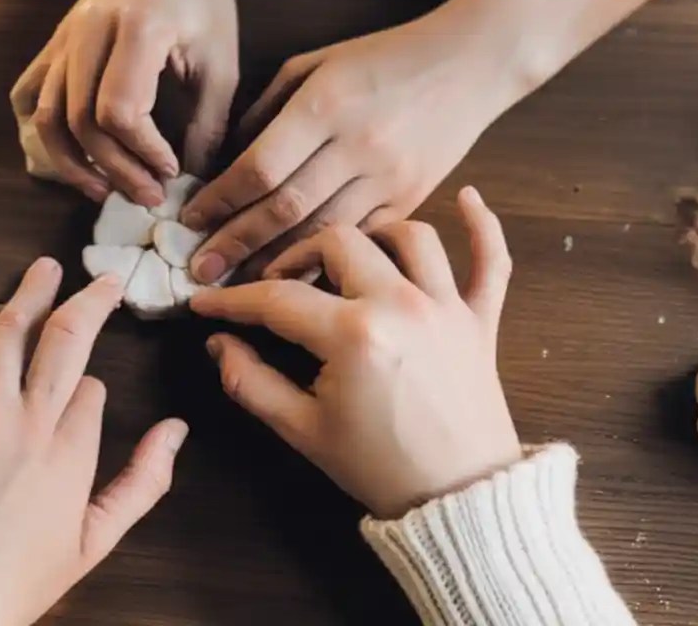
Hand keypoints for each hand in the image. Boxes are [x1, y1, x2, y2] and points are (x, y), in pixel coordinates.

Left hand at [0, 258, 188, 624]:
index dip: (93, 374)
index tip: (90, 384)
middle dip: (67, 292)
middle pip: (45, 330)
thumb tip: (176, 430)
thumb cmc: (16, 581)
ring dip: (9, 305)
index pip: (86, 375)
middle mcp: (11, 418)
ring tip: (24, 289)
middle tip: (70, 269)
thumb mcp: (94, 541)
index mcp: (62, 446)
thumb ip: (143, 482)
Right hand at [11, 0, 237, 205]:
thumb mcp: (220, 55)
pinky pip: (30, 96)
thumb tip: (193, 177)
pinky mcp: (54, 45)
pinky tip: (71, 157)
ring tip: (104, 191)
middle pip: (81, 121)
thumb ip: (208, 120)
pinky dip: (43, 134)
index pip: (119, 110)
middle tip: (149, 196)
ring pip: (48, 116)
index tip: (171, 170)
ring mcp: (64, 39)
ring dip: (73, 164)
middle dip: (114, 169)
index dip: (142, 152)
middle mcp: (89, 33)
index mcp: (137, 29)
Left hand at [180, 10, 523, 283]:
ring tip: (233, 284)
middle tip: (197, 269)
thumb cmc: (383, 58)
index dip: (220, 199)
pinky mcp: (410, 201)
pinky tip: (289, 280)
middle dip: (235, 243)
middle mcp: (357, 146)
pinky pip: (358, 242)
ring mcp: (388, 179)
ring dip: (272, 263)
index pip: (259, 166)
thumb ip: (266, 111)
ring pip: (321, 234)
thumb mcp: (315, 64)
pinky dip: (321, 264)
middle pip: (284, 208)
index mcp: (326, 105)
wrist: (470, 62)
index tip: (189, 220)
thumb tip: (224, 162)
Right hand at [190, 188, 520, 516]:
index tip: (205, 302)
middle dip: (298, 256)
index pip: (277, 298)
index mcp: (353, 334)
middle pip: (339, 242)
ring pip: (408, 235)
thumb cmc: (378, 467)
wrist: (459, 500)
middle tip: (279, 286)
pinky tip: (467, 198)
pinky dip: (483, 226)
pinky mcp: (481, 319)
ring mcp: (446, 307)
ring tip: (347, 257)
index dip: (232, 299)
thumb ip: (251, 383)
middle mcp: (401, 304)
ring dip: (371, 235)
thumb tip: (219, 346)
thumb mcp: (302, 430)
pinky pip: (492, 259)